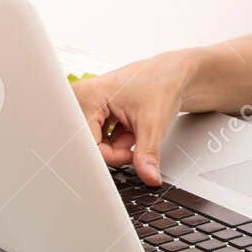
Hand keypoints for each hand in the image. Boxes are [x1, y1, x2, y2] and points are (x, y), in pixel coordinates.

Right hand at [72, 49, 205, 184]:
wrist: (171, 74)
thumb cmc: (161, 84)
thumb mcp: (154, 123)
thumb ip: (148, 155)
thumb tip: (149, 178)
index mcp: (87, 96)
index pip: (88, 145)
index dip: (112, 156)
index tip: (131, 155)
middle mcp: (80, 99)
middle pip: (89, 145)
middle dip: (115, 148)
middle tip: (133, 135)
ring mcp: (85, 105)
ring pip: (95, 144)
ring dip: (117, 144)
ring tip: (131, 127)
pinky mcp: (92, 111)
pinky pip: (98, 138)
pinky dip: (116, 139)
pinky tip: (126, 126)